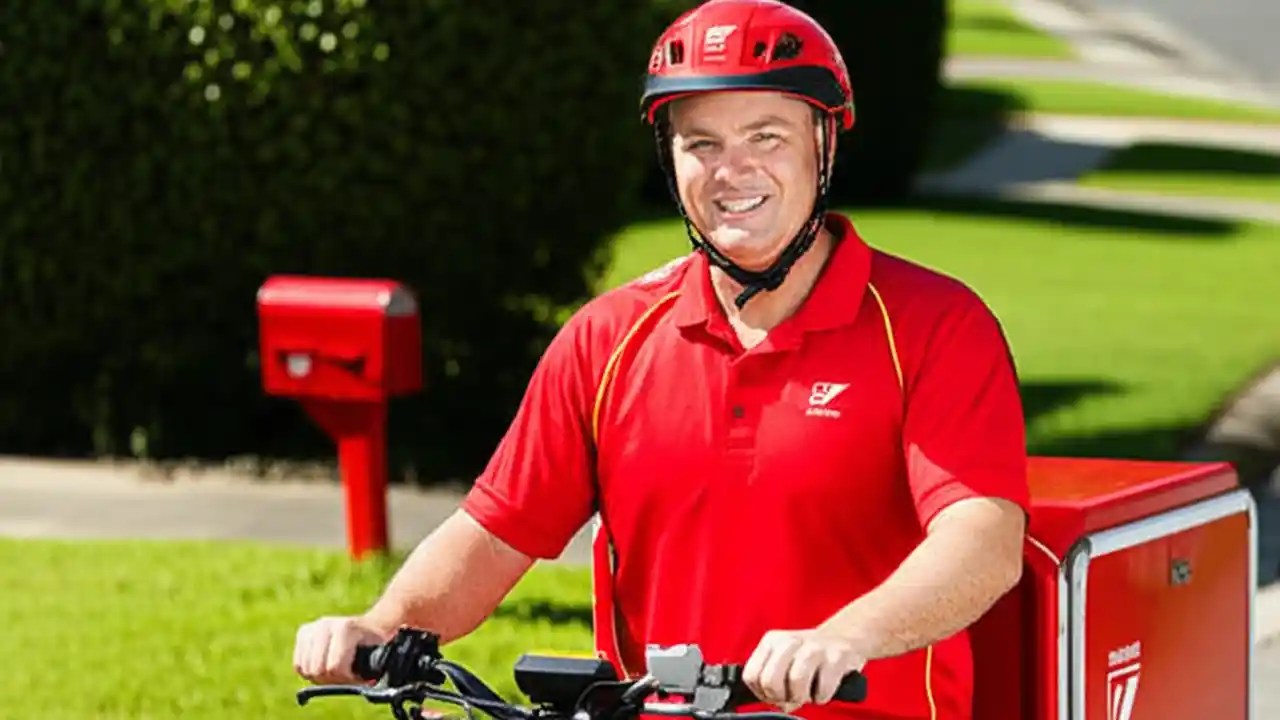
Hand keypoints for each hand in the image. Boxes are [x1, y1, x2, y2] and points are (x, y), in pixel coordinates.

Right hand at [293, 615, 389, 683]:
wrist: (370, 626)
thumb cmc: (376, 644)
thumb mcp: (378, 655)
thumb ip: (369, 669)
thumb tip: (364, 684)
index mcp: (345, 628)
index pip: (334, 667)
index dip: (345, 679)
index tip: (357, 678)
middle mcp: (325, 625)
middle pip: (317, 669)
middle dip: (331, 680)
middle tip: (345, 677)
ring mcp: (312, 627)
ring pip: (306, 668)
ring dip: (320, 677)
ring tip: (336, 672)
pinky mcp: (303, 633)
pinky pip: (298, 665)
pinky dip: (309, 672)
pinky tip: (324, 667)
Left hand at [742, 629, 867, 711]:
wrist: (843, 637)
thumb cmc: (809, 656)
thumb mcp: (784, 662)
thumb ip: (773, 681)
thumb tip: (777, 703)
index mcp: (771, 642)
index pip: (752, 676)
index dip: (763, 693)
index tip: (775, 694)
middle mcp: (790, 641)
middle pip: (770, 681)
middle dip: (781, 697)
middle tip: (792, 696)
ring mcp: (814, 647)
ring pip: (796, 682)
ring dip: (802, 697)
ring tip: (808, 693)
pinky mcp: (836, 656)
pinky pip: (822, 689)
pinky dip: (822, 697)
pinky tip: (823, 688)